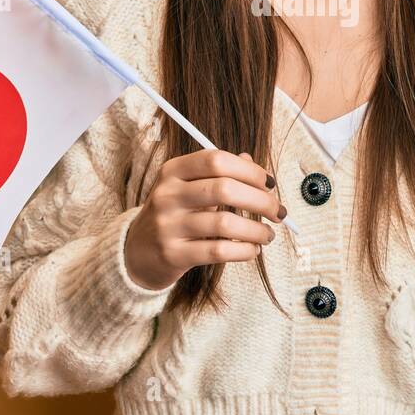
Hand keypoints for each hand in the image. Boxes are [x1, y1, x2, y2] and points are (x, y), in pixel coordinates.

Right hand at [124, 149, 284, 289]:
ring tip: (268, 234)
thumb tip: (253, 163)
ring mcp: (168, 225)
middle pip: (224, 189)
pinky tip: (252, 249)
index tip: (269, 183)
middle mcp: (168, 195)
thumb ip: (219, 174)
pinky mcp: (173, 255)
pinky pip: (218, 251)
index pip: (217, 160)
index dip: (249, 170)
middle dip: (261, 201)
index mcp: (173, 171)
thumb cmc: (173, 215)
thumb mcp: (188, 187)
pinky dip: (244, 250)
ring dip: (256, 230)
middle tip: (278, 211)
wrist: (137, 253)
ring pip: (225, 224)